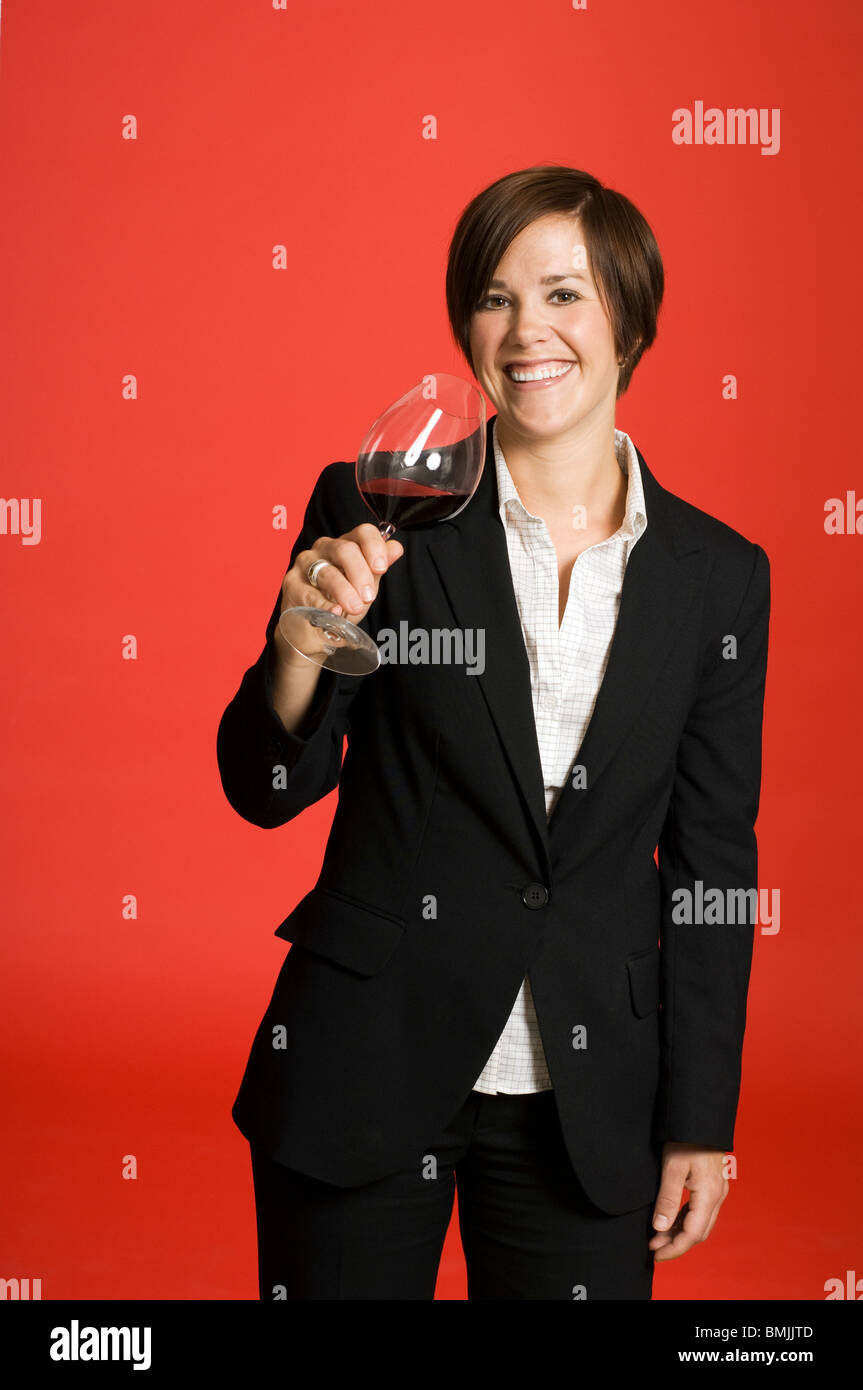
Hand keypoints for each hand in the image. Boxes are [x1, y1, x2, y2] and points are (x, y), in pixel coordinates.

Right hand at [277, 524, 403, 660]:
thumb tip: (396, 547)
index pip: (363, 532)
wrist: (313, 628)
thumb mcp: (365, 585)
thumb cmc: (340, 601)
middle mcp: (325, 548)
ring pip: (327, 572)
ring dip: (344, 591)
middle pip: (345, 550)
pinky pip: (308, 592)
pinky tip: (334, 612)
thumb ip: (378, 567)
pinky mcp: (291, 584)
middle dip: (360, 574)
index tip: (381, 568)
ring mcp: (306, 564)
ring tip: (355, 607)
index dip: (374, 547)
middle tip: (369, 596)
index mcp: (347, 544)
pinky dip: (323, 603)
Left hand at [650, 1143, 728, 1261]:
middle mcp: (718, 1196)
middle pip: (699, 1232)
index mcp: (709, 1195)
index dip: (674, 1248)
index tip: (655, 1254)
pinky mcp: (713, 1184)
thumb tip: (660, 1228)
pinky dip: (685, 1219)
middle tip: (653, 1246)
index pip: (692, 1234)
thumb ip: (667, 1199)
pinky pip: (701, 1210)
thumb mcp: (672, 1167)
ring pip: (700, 1222)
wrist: (700, 1117)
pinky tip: (670, 1219)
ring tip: (657, 1235)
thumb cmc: (686, 1139)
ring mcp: (718, 1190)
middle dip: (676, 1243)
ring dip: (680, 1232)